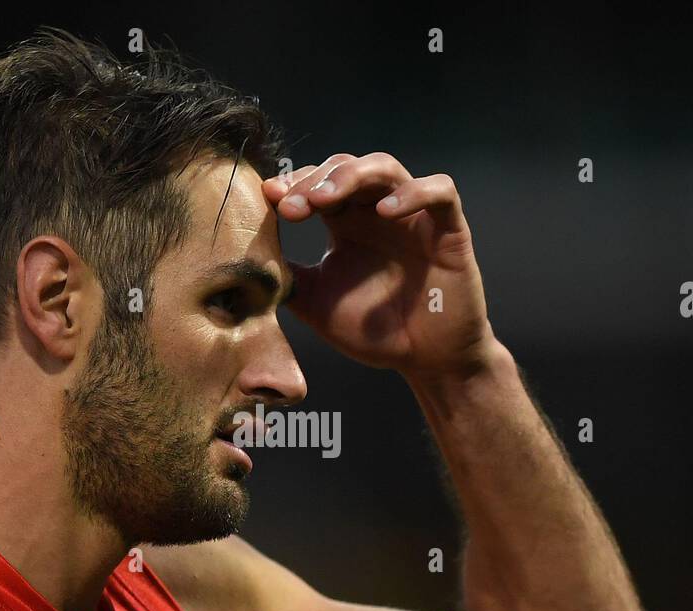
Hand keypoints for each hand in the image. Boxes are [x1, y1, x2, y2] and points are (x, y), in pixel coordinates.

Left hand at [264, 152, 495, 378]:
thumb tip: (243, 265)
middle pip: (344, 166)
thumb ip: (288, 279)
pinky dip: (414, 193)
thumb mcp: (318, 304)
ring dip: (351, 175)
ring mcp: (414, 215)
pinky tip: (385, 212)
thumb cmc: (375, 331)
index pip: (316, 184)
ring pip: (385, 167)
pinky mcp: (449, 228)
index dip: (293, 184)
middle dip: (313, 179)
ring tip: (325, 197)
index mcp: (345, 223)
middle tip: (290, 204)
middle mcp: (377, 211)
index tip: (268, 199)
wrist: (425, 361)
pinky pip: (440, 191)